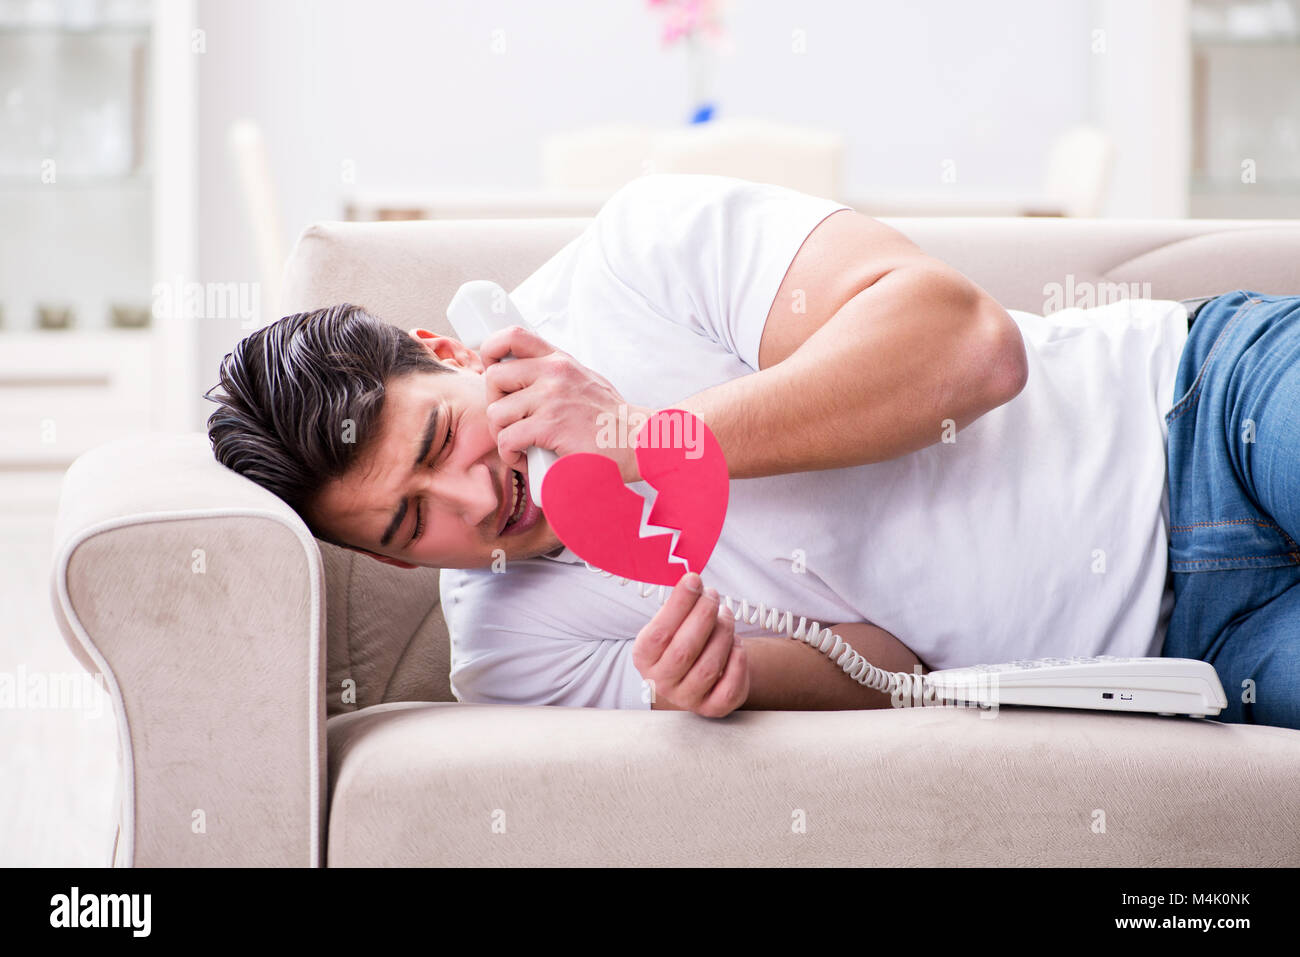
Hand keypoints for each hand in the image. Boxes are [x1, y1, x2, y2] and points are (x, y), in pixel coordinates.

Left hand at [479, 325, 650, 483]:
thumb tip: (524, 378)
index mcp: (560, 360)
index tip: (497, 377)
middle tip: (511, 421)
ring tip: (520, 445)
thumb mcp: (583, 380)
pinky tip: (526, 458)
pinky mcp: (550, 426)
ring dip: (503, 435)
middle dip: (495, 404)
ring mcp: (551, 398)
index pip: (512, 336)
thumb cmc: (610, 419)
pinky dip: (511, 454)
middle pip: (494, 377)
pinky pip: (508, 439)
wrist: (638, 441)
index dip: (491, 353)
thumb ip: (555, 375)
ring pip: (497, 412)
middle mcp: (554, 373)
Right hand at [632, 571, 749, 716]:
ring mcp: (687, 699)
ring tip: (726, 615)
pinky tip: (736, 644)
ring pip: (708, 667)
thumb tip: (693, 581)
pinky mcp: (713, 708)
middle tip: (713, 596)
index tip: (693, 579)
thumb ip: (680, 605)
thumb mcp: (674, 622)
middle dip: (703, 617)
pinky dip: (737, 661)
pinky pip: (729, 687)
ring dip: (722, 635)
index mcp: (644, 658)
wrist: (703, 671)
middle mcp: (661, 682)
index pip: (659, 632)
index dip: (678, 605)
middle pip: (684, 651)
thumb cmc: (685, 638)